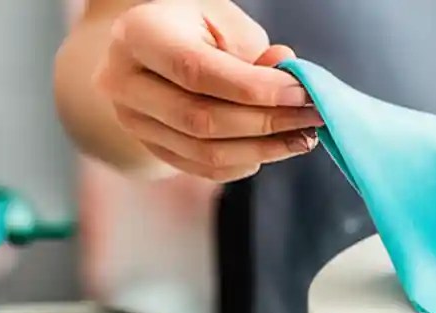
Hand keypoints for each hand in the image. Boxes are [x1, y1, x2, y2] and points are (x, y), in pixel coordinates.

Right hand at [94, 0, 321, 181]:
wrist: (153, 47)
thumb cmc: (194, 25)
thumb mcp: (223, 20)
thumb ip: (254, 51)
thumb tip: (287, 84)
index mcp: (138, 36)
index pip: (197, 71)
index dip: (254, 88)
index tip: (300, 94)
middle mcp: (123, 81)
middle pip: (200, 119)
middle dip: (266, 123)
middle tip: (312, 118)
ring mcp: (132, 120)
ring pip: (203, 151)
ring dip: (263, 149)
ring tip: (302, 137)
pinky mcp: (149, 146)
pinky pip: (202, 168)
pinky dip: (244, 163)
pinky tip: (274, 148)